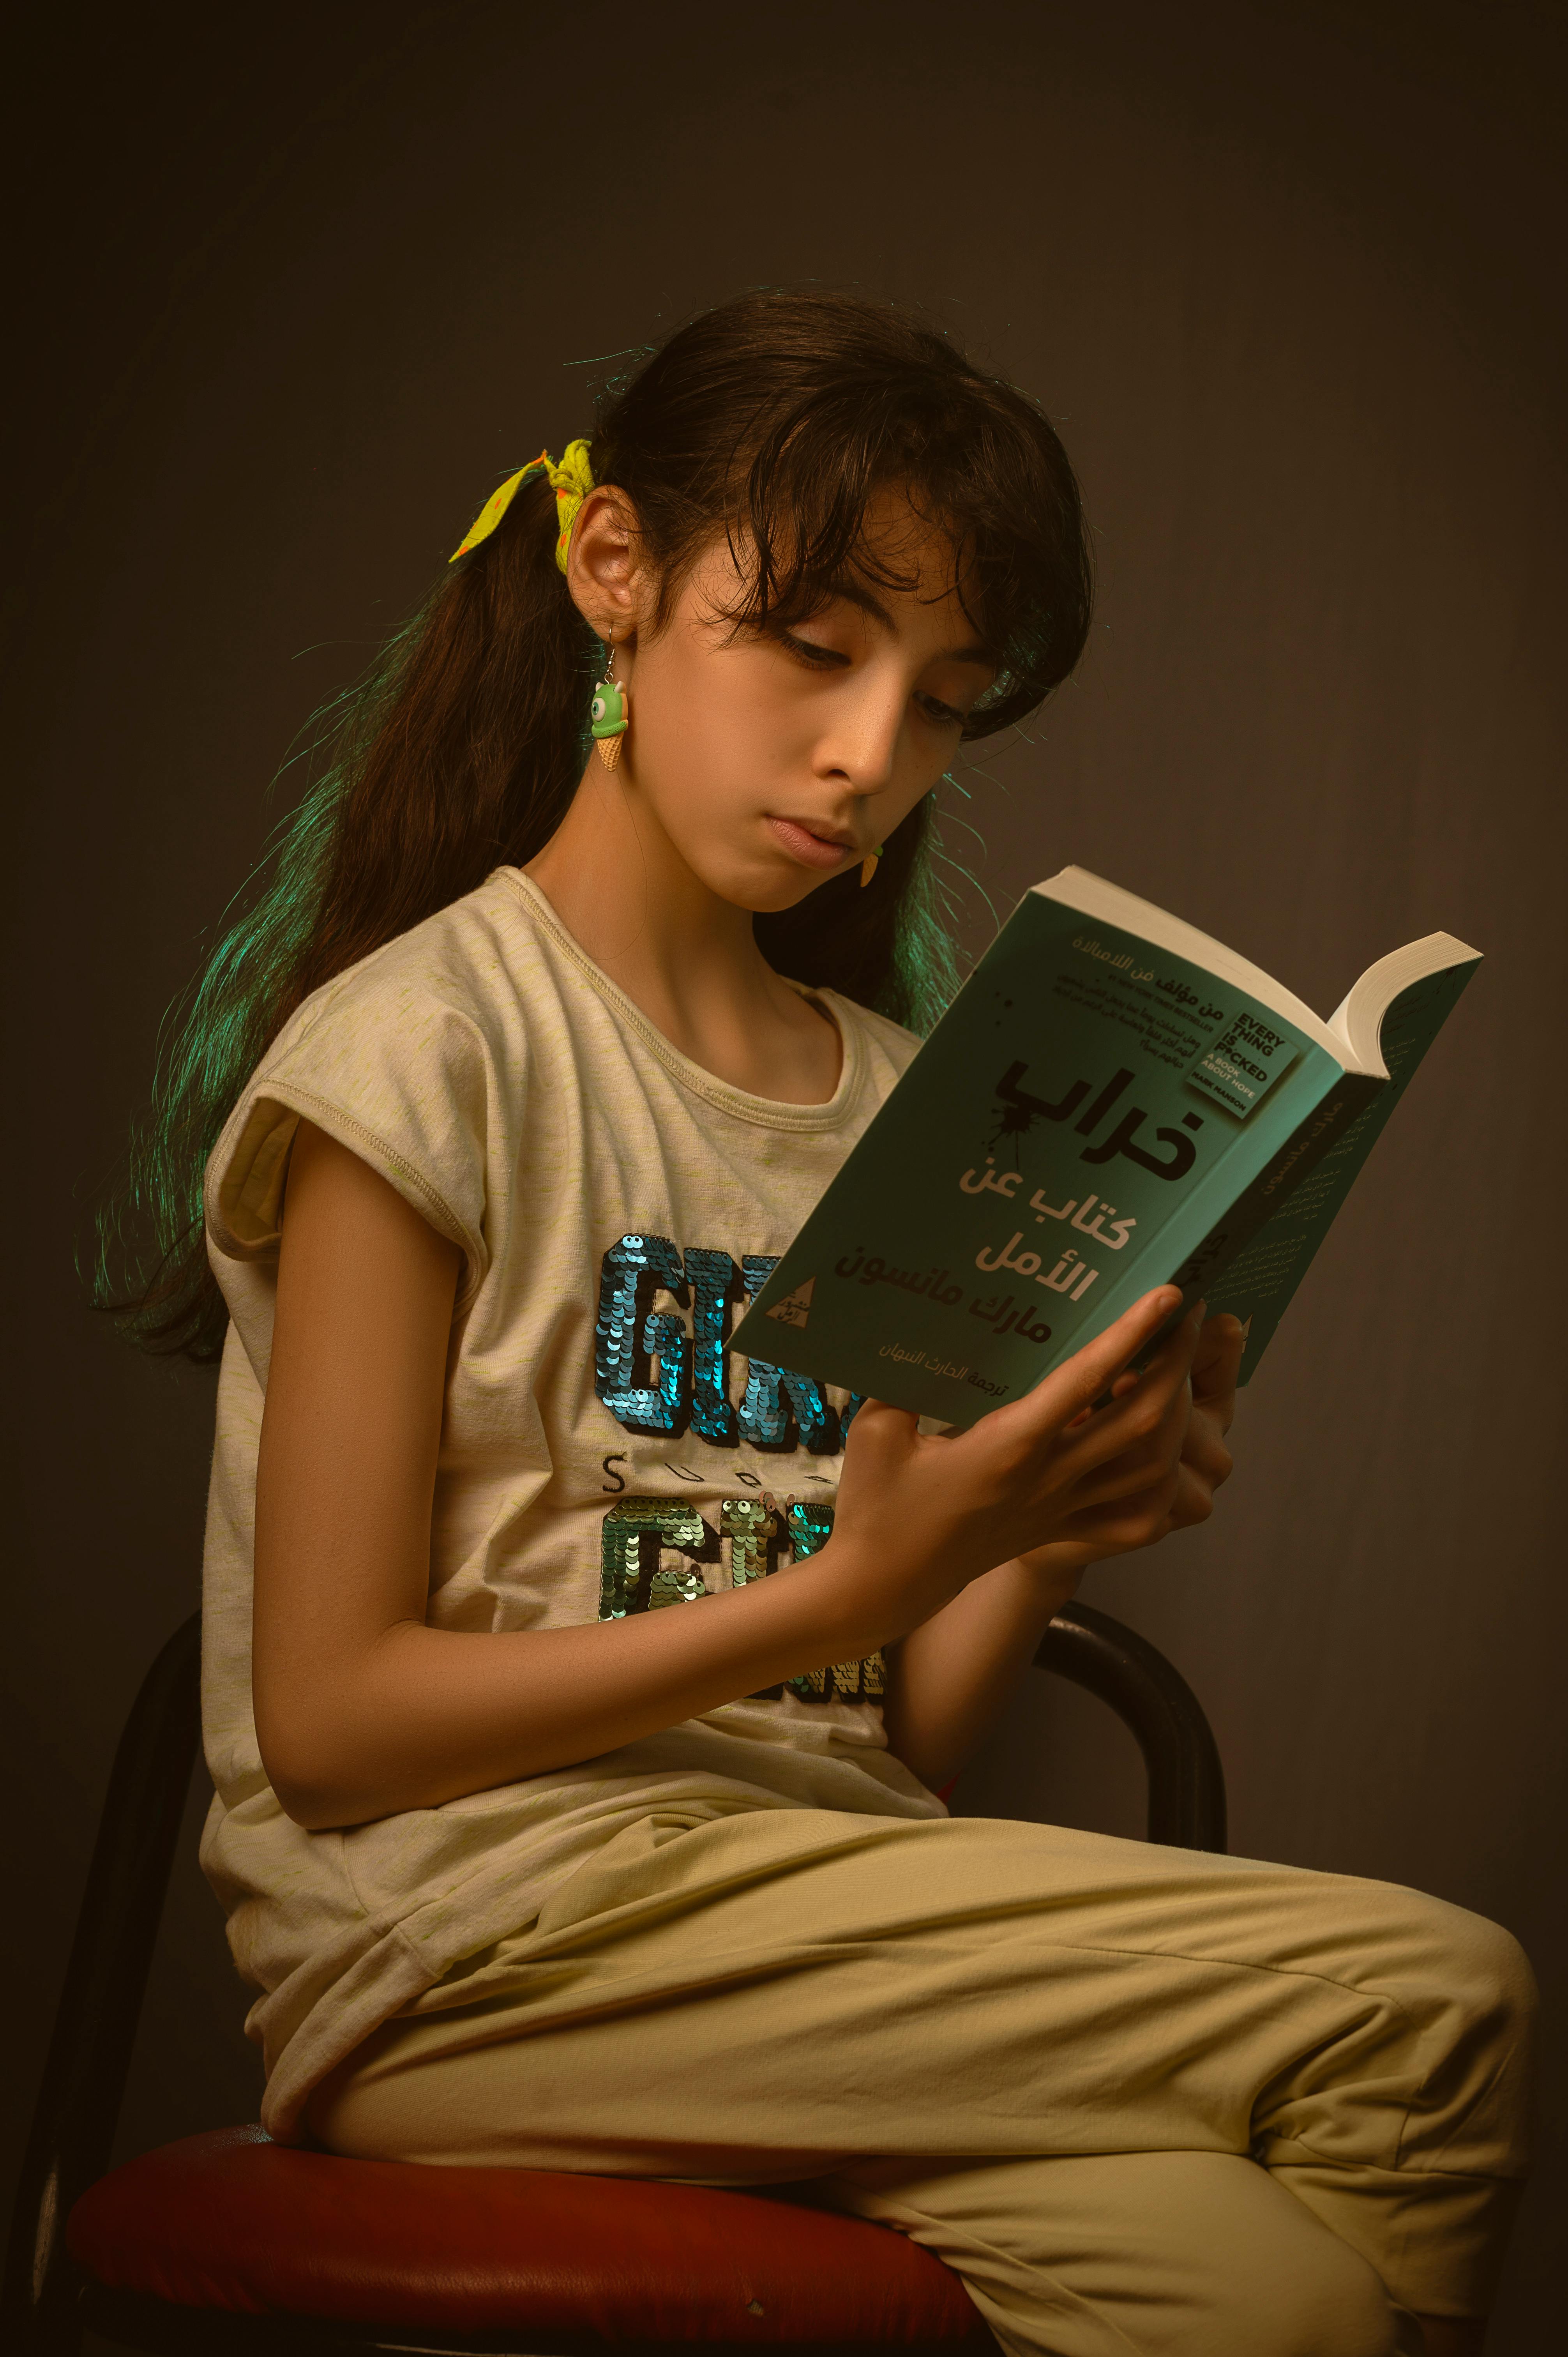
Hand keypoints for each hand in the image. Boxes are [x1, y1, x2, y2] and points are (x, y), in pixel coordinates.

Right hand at [823, 1287, 1203, 1656]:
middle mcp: (1049, 1480)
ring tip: (1176, 1373)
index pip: (1087, 1380)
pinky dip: (1161, 1486)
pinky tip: (1161, 1455)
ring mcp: (1061, 1512)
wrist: (883, 1587)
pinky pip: (1133, 1519)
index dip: (1133, 1333)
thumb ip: (906, 1377)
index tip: (1168, 1295)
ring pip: (1150, 1469)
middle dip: (1177, 1366)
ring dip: (1176, 1419)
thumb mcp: (876, 1429)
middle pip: (1143, 1423)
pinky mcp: (1059, 1534)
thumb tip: (927, 1326)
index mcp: (1009, 1446)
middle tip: (1186, 1319)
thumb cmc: (877, 1507)